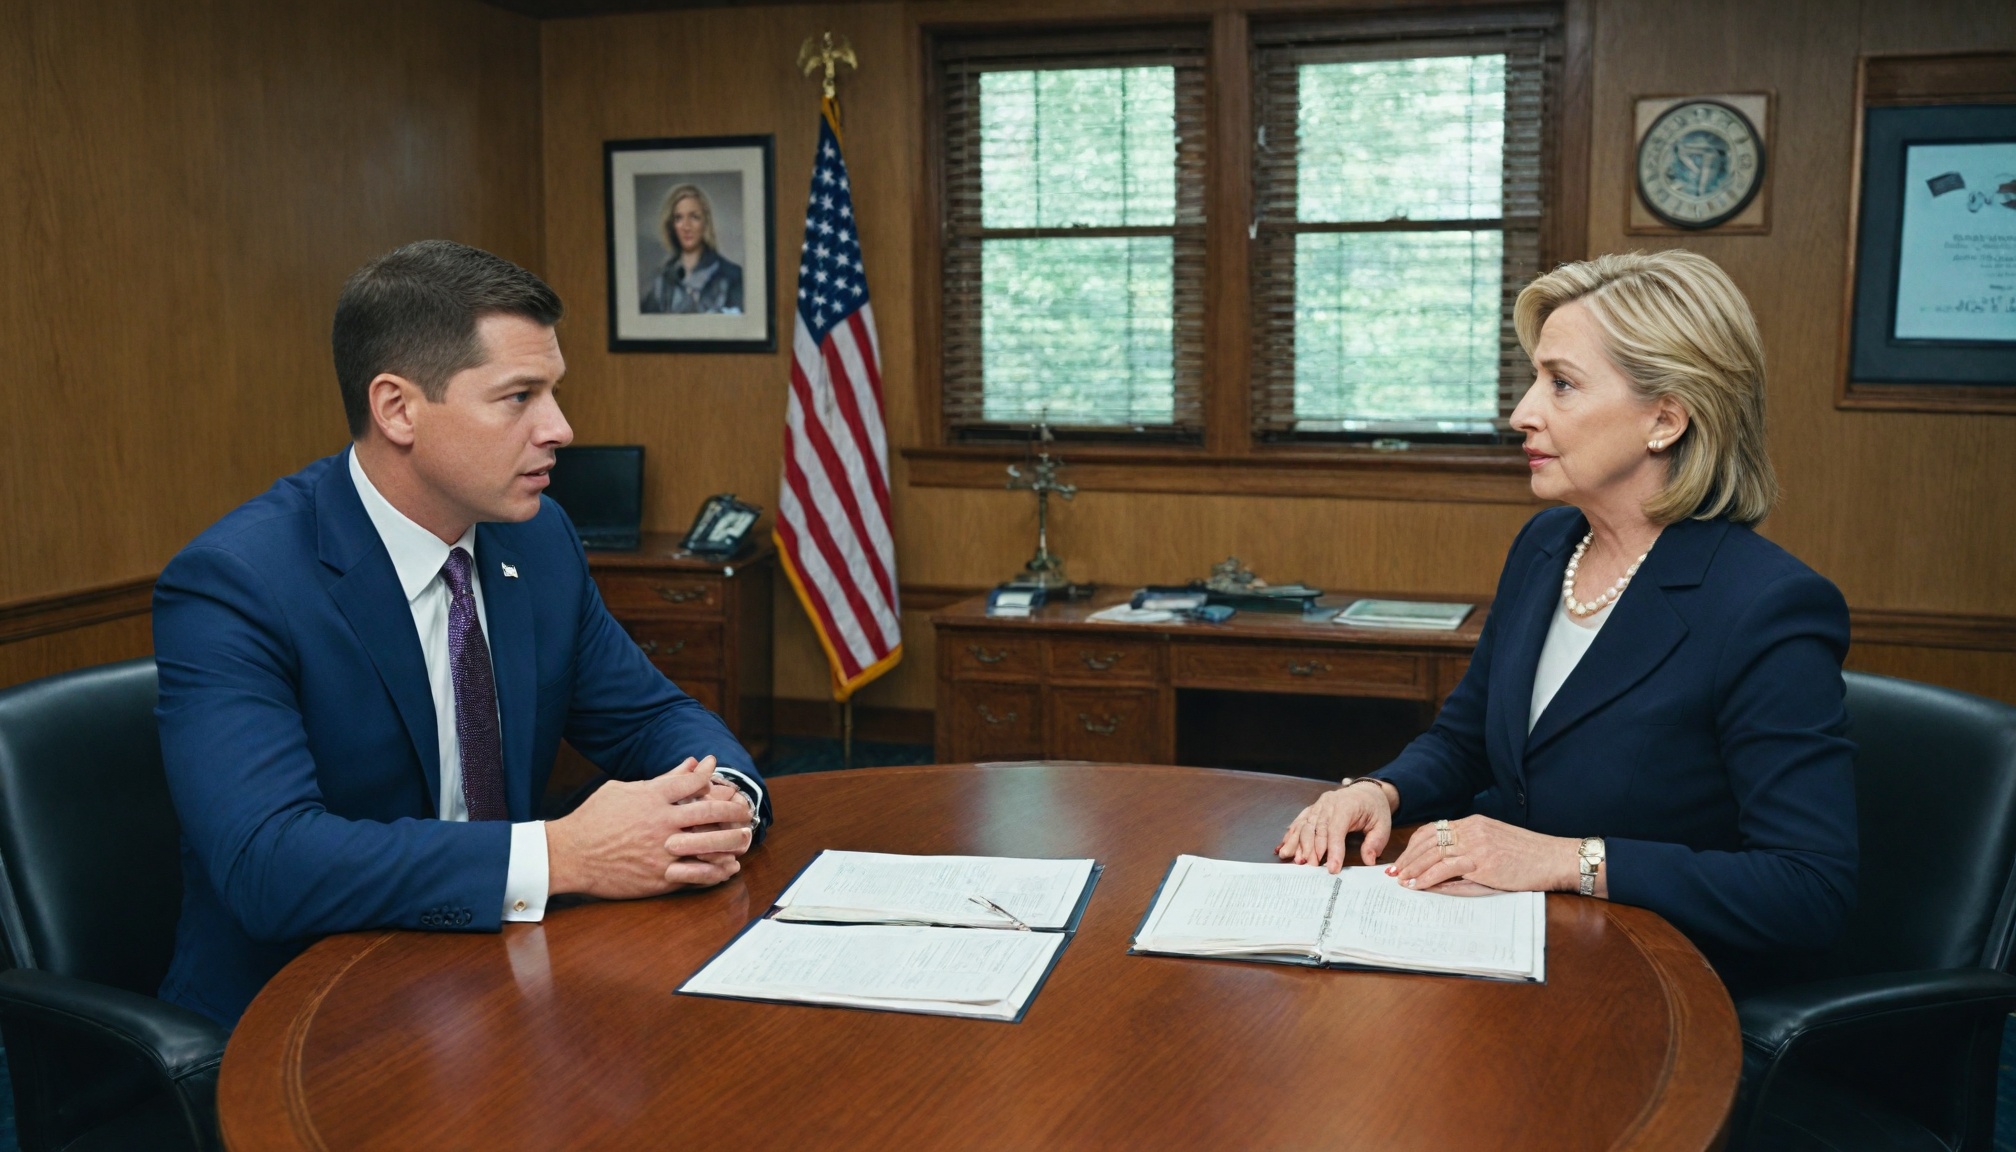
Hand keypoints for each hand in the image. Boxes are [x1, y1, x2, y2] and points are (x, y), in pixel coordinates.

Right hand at [546, 757, 753, 898]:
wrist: (569, 855)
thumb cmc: (593, 819)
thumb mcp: (623, 790)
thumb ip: (661, 779)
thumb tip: (692, 763)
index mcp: (650, 798)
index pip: (692, 783)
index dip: (710, 777)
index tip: (719, 775)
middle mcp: (659, 823)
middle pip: (708, 811)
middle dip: (733, 810)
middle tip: (745, 811)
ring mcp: (660, 851)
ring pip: (707, 845)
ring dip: (731, 841)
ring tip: (744, 838)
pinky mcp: (658, 877)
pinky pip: (695, 874)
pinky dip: (715, 871)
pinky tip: (728, 867)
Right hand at [1276, 780, 1396, 871]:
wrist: (1366, 792)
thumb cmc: (1374, 809)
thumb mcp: (1383, 825)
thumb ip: (1375, 842)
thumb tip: (1368, 860)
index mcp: (1346, 806)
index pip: (1336, 829)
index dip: (1333, 850)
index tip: (1333, 868)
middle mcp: (1328, 804)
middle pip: (1317, 828)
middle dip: (1313, 849)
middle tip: (1312, 867)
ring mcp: (1318, 806)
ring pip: (1305, 825)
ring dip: (1299, 845)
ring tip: (1297, 861)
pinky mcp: (1312, 810)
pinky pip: (1299, 822)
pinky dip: (1291, 836)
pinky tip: (1285, 849)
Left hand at [1387, 815, 1584, 895]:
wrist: (1556, 858)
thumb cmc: (1529, 857)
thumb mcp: (1496, 847)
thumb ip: (1470, 854)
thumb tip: (1443, 872)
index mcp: (1475, 823)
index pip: (1434, 830)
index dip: (1414, 845)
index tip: (1403, 859)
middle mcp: (1473, 829)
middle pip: (1429, 841)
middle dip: (1407, 858)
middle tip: (1393, 872)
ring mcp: (1478, 844)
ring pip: (1434, 854)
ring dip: (1413, 868)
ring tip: (1400, 881)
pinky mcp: (1484, 861)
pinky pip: (1447, 868)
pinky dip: (1428, 877)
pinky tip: (1418, 885)